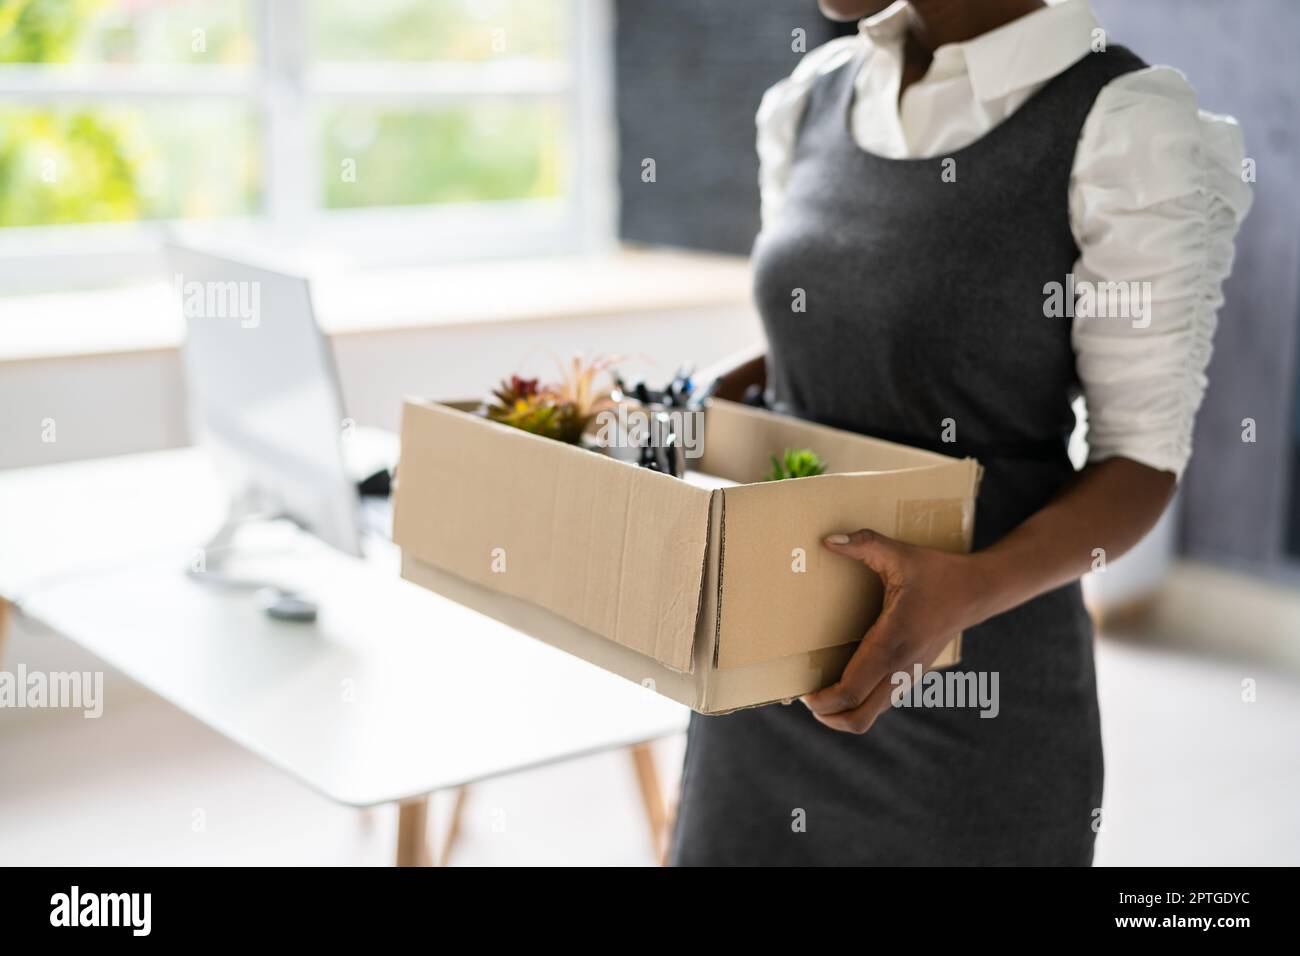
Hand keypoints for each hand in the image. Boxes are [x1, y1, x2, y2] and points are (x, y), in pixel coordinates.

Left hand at [801, 528, 987, 733]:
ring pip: (872, 714)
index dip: (823, 700)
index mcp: (892, 643)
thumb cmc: (938, 573)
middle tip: (806, 698)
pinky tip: (847, 680)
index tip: (802, 692)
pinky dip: (861, 702)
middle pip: (859, 718)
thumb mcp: (900, 554)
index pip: (852, 691)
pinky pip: (882, 701)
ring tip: (821, 693)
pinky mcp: (914, 674)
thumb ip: (865, 544)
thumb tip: (828, 539)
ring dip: (844, 712)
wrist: (979, 591)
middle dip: (828, 716)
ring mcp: (910, 675)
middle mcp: (901, 667)